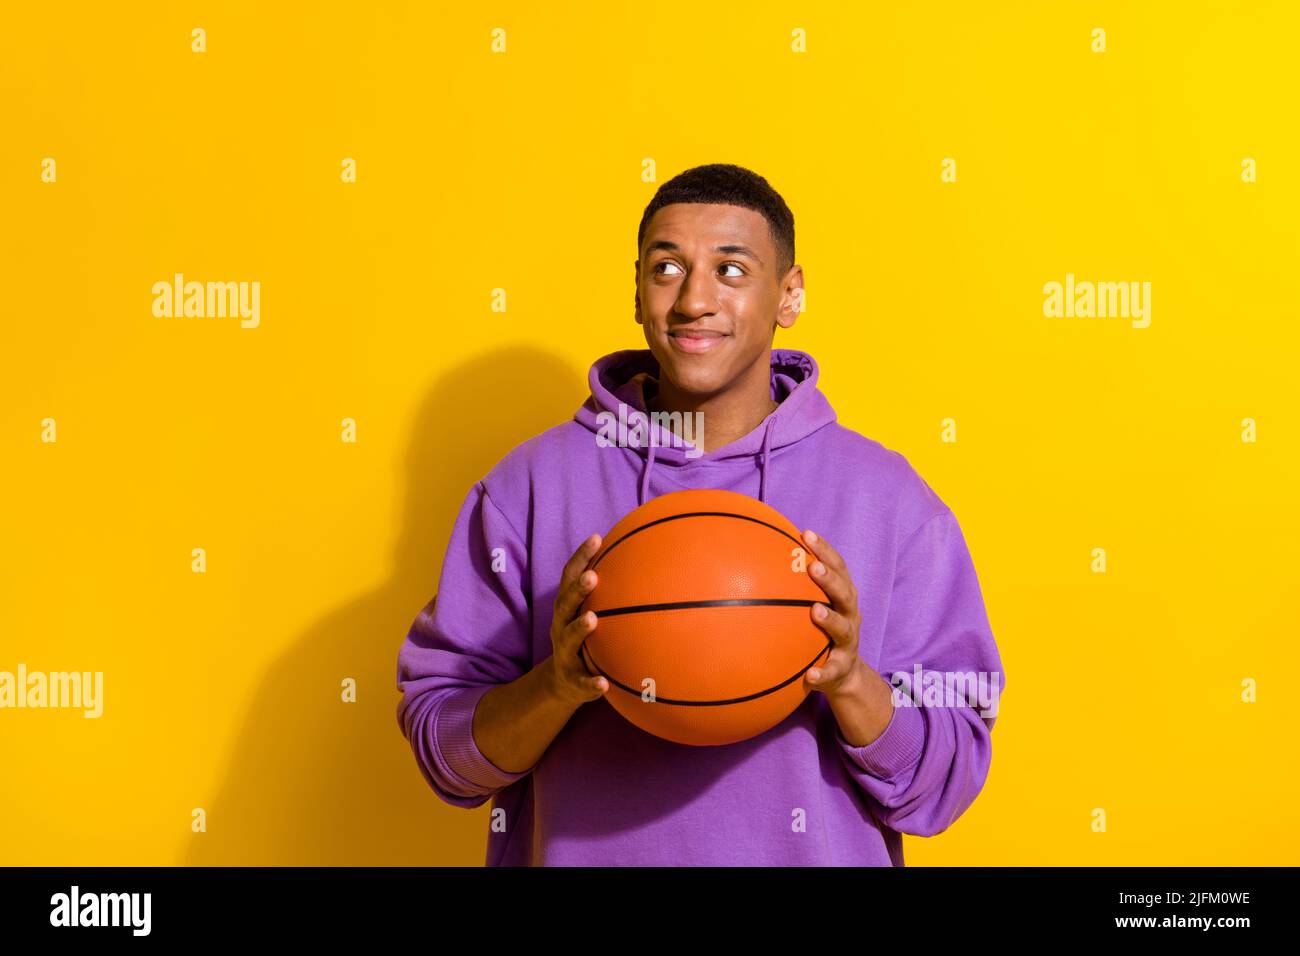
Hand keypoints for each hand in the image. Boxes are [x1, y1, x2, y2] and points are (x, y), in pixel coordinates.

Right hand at [545, 533, 610, 705]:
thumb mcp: (590, 614)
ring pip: (569, 639)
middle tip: (592, 576)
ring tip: (591, 619)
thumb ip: (609, 593)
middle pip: (565, 603)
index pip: (570, 577)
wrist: (563, 684)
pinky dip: (592, 683)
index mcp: (566, 609)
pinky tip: (603, 684)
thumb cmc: (585, 639)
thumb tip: (646, 561)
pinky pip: (582, 682)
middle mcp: (561, 626)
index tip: (596, 538)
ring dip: (579, 628)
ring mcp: (565, 654)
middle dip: (578, 589)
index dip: (581, 557)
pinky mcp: (573, 681)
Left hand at [800, 529, 866, 698]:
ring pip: (844, 630)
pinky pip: (832, 671)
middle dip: (830, 579)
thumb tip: (752, 561)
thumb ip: (793, 587)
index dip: (825, 550)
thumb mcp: (813, 606)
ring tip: (815, 611)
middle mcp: (849, 616)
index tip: (805, 534)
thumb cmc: (820, 631)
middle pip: (846, 594)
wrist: (843, 674)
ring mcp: (848, 643)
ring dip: (831, 619)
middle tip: (813, 567)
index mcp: (842, 598)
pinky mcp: (841, 669)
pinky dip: (822, 673)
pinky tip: (810, 675)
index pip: (838, 568)